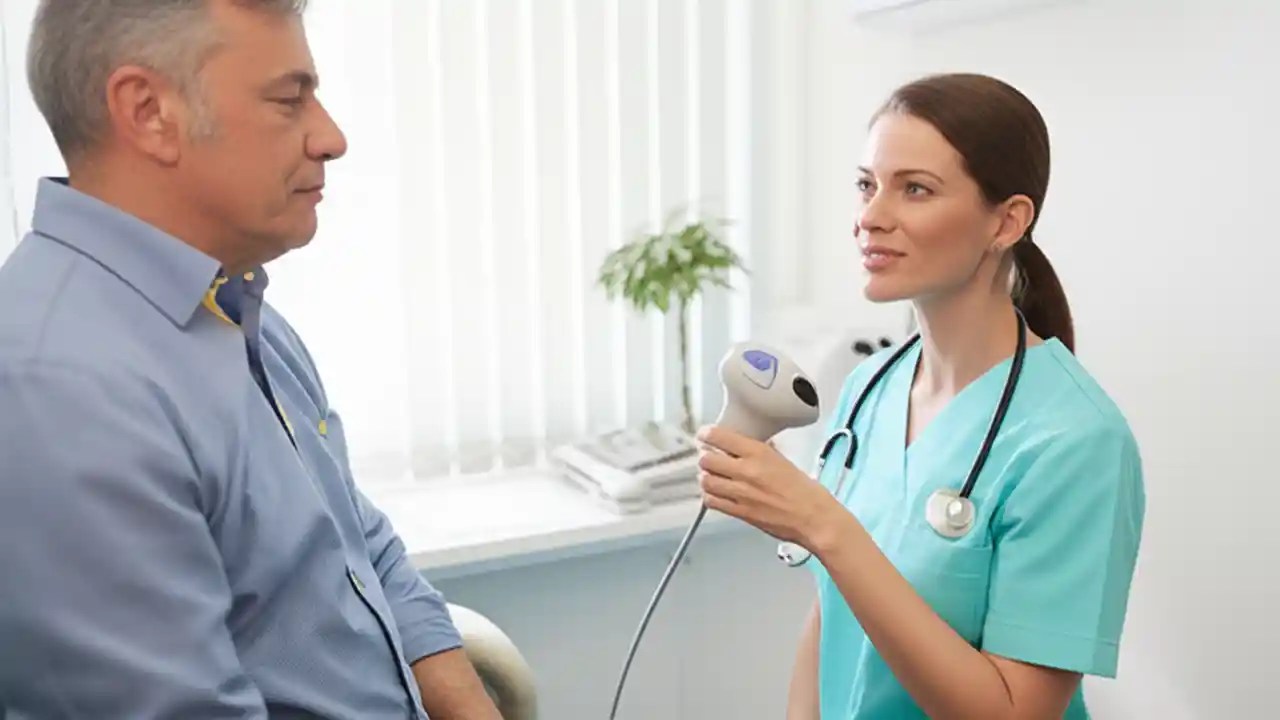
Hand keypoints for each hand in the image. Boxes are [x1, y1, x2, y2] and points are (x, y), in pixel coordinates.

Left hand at [696, 424, 841, 548]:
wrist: (814, 519)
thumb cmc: (806, 493)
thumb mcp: (784, 461)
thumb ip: (762, 452)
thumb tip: (748, 447)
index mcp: (759, 453)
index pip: (719, 436)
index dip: (706, 434)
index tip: (704, 435)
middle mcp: (747, 471)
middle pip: (706, 459)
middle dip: (705, 457)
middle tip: (709, 457)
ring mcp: (741, 493)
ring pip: (705, 480)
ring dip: (706, 477)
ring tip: (712, 476)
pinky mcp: (740, 512)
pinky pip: (712, 502)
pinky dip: (710, 496)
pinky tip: (717, 494)